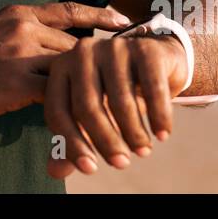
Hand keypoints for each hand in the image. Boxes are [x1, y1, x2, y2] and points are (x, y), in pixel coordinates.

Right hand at [0, 3, 132, 124]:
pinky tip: (81, 125)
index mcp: (17, 14)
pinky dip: (70, 111)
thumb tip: (39, 53)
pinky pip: (57, 98)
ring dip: (88, 91)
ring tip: (108, 108)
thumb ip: (16, 38)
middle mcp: (24, 28)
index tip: (122, 20)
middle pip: (75, 46)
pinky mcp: (18, 84)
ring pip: (70, 71)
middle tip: (116, 82)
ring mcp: (22, 55)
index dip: (98, 15)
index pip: (68, 10)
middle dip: (94, 66)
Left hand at [43, 31, 186, 177]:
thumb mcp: (92, 116)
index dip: (71, 144)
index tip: (90, 169)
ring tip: (143, 151)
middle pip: (87, 106)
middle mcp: (82, 53)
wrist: (153, 61)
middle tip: (121, 164)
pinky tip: (162, 134)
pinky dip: (158, 116)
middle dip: (105, 141)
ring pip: (120, 100)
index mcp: (61, 69)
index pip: (58, 111)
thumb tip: (55, 171)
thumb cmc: (114, 93)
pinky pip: (152, 89)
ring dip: (134, 133)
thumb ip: (72, 140)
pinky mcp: (145, 49)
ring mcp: (114, 47)